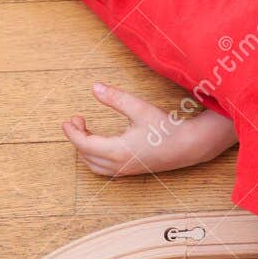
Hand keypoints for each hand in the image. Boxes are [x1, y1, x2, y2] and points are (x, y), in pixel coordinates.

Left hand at [62, 83, 229, 176]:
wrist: (188, 146)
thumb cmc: (166, 128)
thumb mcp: (140, 108)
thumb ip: (116, 98)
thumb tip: (94, 87)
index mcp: (118, 150)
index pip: (84, 144)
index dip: (72, 132)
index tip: (69, 120)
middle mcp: (118, 165)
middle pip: (85, 155)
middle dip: (77, 138)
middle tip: (78, 119)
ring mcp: (124, 170)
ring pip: (93, 165)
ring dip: (85, 149)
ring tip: (87, 131)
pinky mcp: (130, 171)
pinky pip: (103, 169)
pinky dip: (94, 157)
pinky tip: (100, 143)